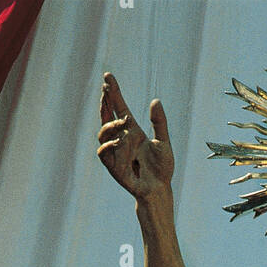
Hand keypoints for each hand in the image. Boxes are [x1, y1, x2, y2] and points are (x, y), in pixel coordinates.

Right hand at [97, 74, 173, 200]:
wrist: (159, 189)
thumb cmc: (162, 168)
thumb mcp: (164, 142)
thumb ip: (159, 123)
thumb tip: (155, 101)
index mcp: (132, 130)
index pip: (119, 106)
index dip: (113, 92)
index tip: (108, 76)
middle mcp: (121, 137)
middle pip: (106, 115)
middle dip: (105, 102)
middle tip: (106, 89)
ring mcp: (115, 150)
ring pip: (102, 132)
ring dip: (110, 124)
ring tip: (123, 122)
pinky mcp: (112, 164)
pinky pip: (103, 151)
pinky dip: (108, 144)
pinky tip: (119, 140)